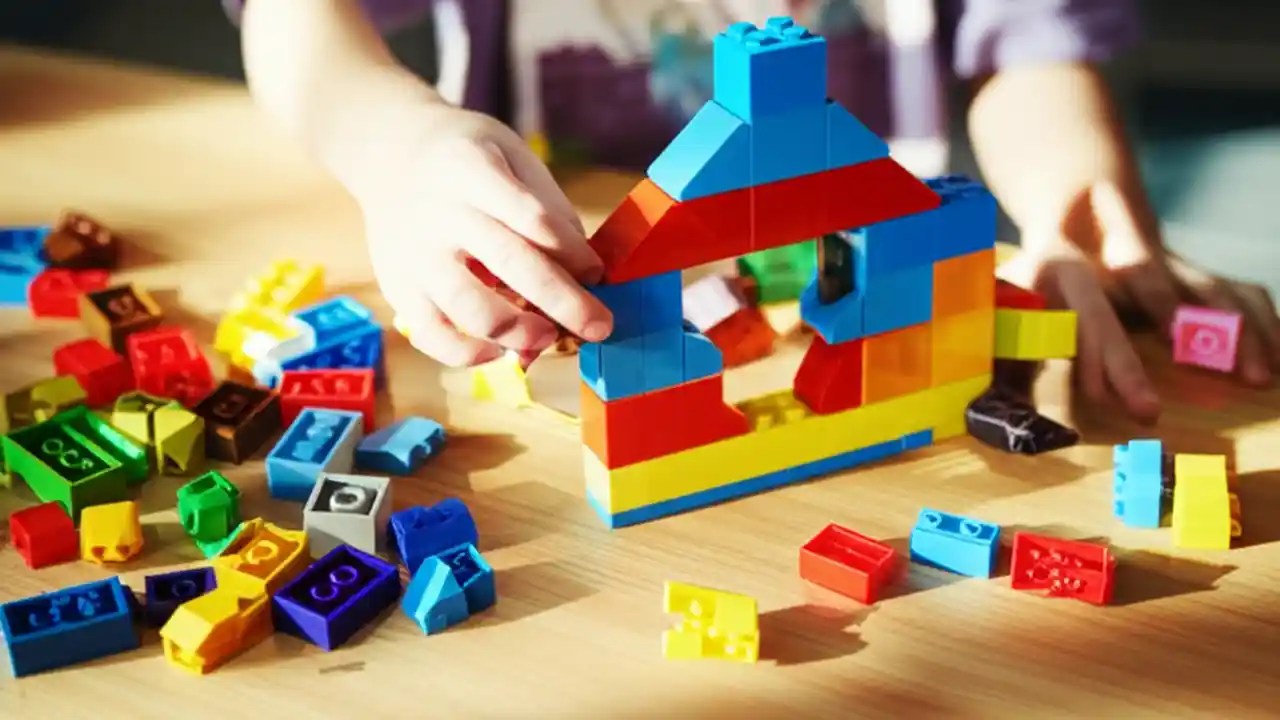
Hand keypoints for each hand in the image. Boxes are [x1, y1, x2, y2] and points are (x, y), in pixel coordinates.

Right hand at [357, 101, 612, 366]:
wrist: (390, 155)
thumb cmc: (469, 161)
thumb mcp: (511, 156)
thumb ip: (548, 209)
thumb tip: (583, 274)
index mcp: (473, 170)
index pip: (533, 219)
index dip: (572, 253)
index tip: (597, 273)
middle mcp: (441, 213)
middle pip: (510, 264)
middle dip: (564, 302)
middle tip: (600, 326)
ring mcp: (415, 254)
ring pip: (470, 307)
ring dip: (520, 331)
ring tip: (548, 336)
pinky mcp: (398, 287)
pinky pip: (433, 335)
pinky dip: (469, 354)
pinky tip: (499, 350)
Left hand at [998, 181, 1279, 421]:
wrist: (1077, 198)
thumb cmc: (1036, 271)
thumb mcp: (1008, 294)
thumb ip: (1002, 341)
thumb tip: (984, 400)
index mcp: (1059, 263)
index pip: (1079, 302)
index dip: (1089, 348)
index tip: (1100, 394)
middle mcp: (1113, 259)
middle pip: (1144, 289)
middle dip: (1150, 346)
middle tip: (1148, 409)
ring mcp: (1160, 262)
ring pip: (1203, 286)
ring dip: (1231, 330)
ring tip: (1254, 378)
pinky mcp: (1191, 273)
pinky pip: (1234, 292)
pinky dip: (1260, 321)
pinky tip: (1278, 357)